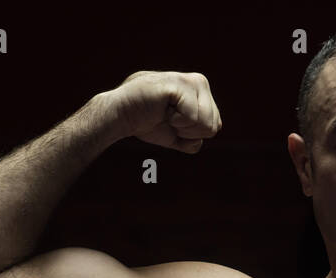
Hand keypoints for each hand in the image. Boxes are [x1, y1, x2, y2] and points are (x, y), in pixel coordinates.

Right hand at [103, 71, 222, 151]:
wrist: (121, 116)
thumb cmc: (145, 123)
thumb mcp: (176, 135)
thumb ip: (193, 138)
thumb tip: (204, 137)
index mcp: (201, 92)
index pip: (215, 125)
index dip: (193, 134)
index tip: (174, 124)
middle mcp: (199, 82)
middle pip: (213, 126)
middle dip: (189, 132)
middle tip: (168, 119)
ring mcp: (189, 81)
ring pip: (205, 123)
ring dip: (182, 127)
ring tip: (165, 113)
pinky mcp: (178, 84)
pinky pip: (192, 117)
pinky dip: (176, 122)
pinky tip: (162, 109)